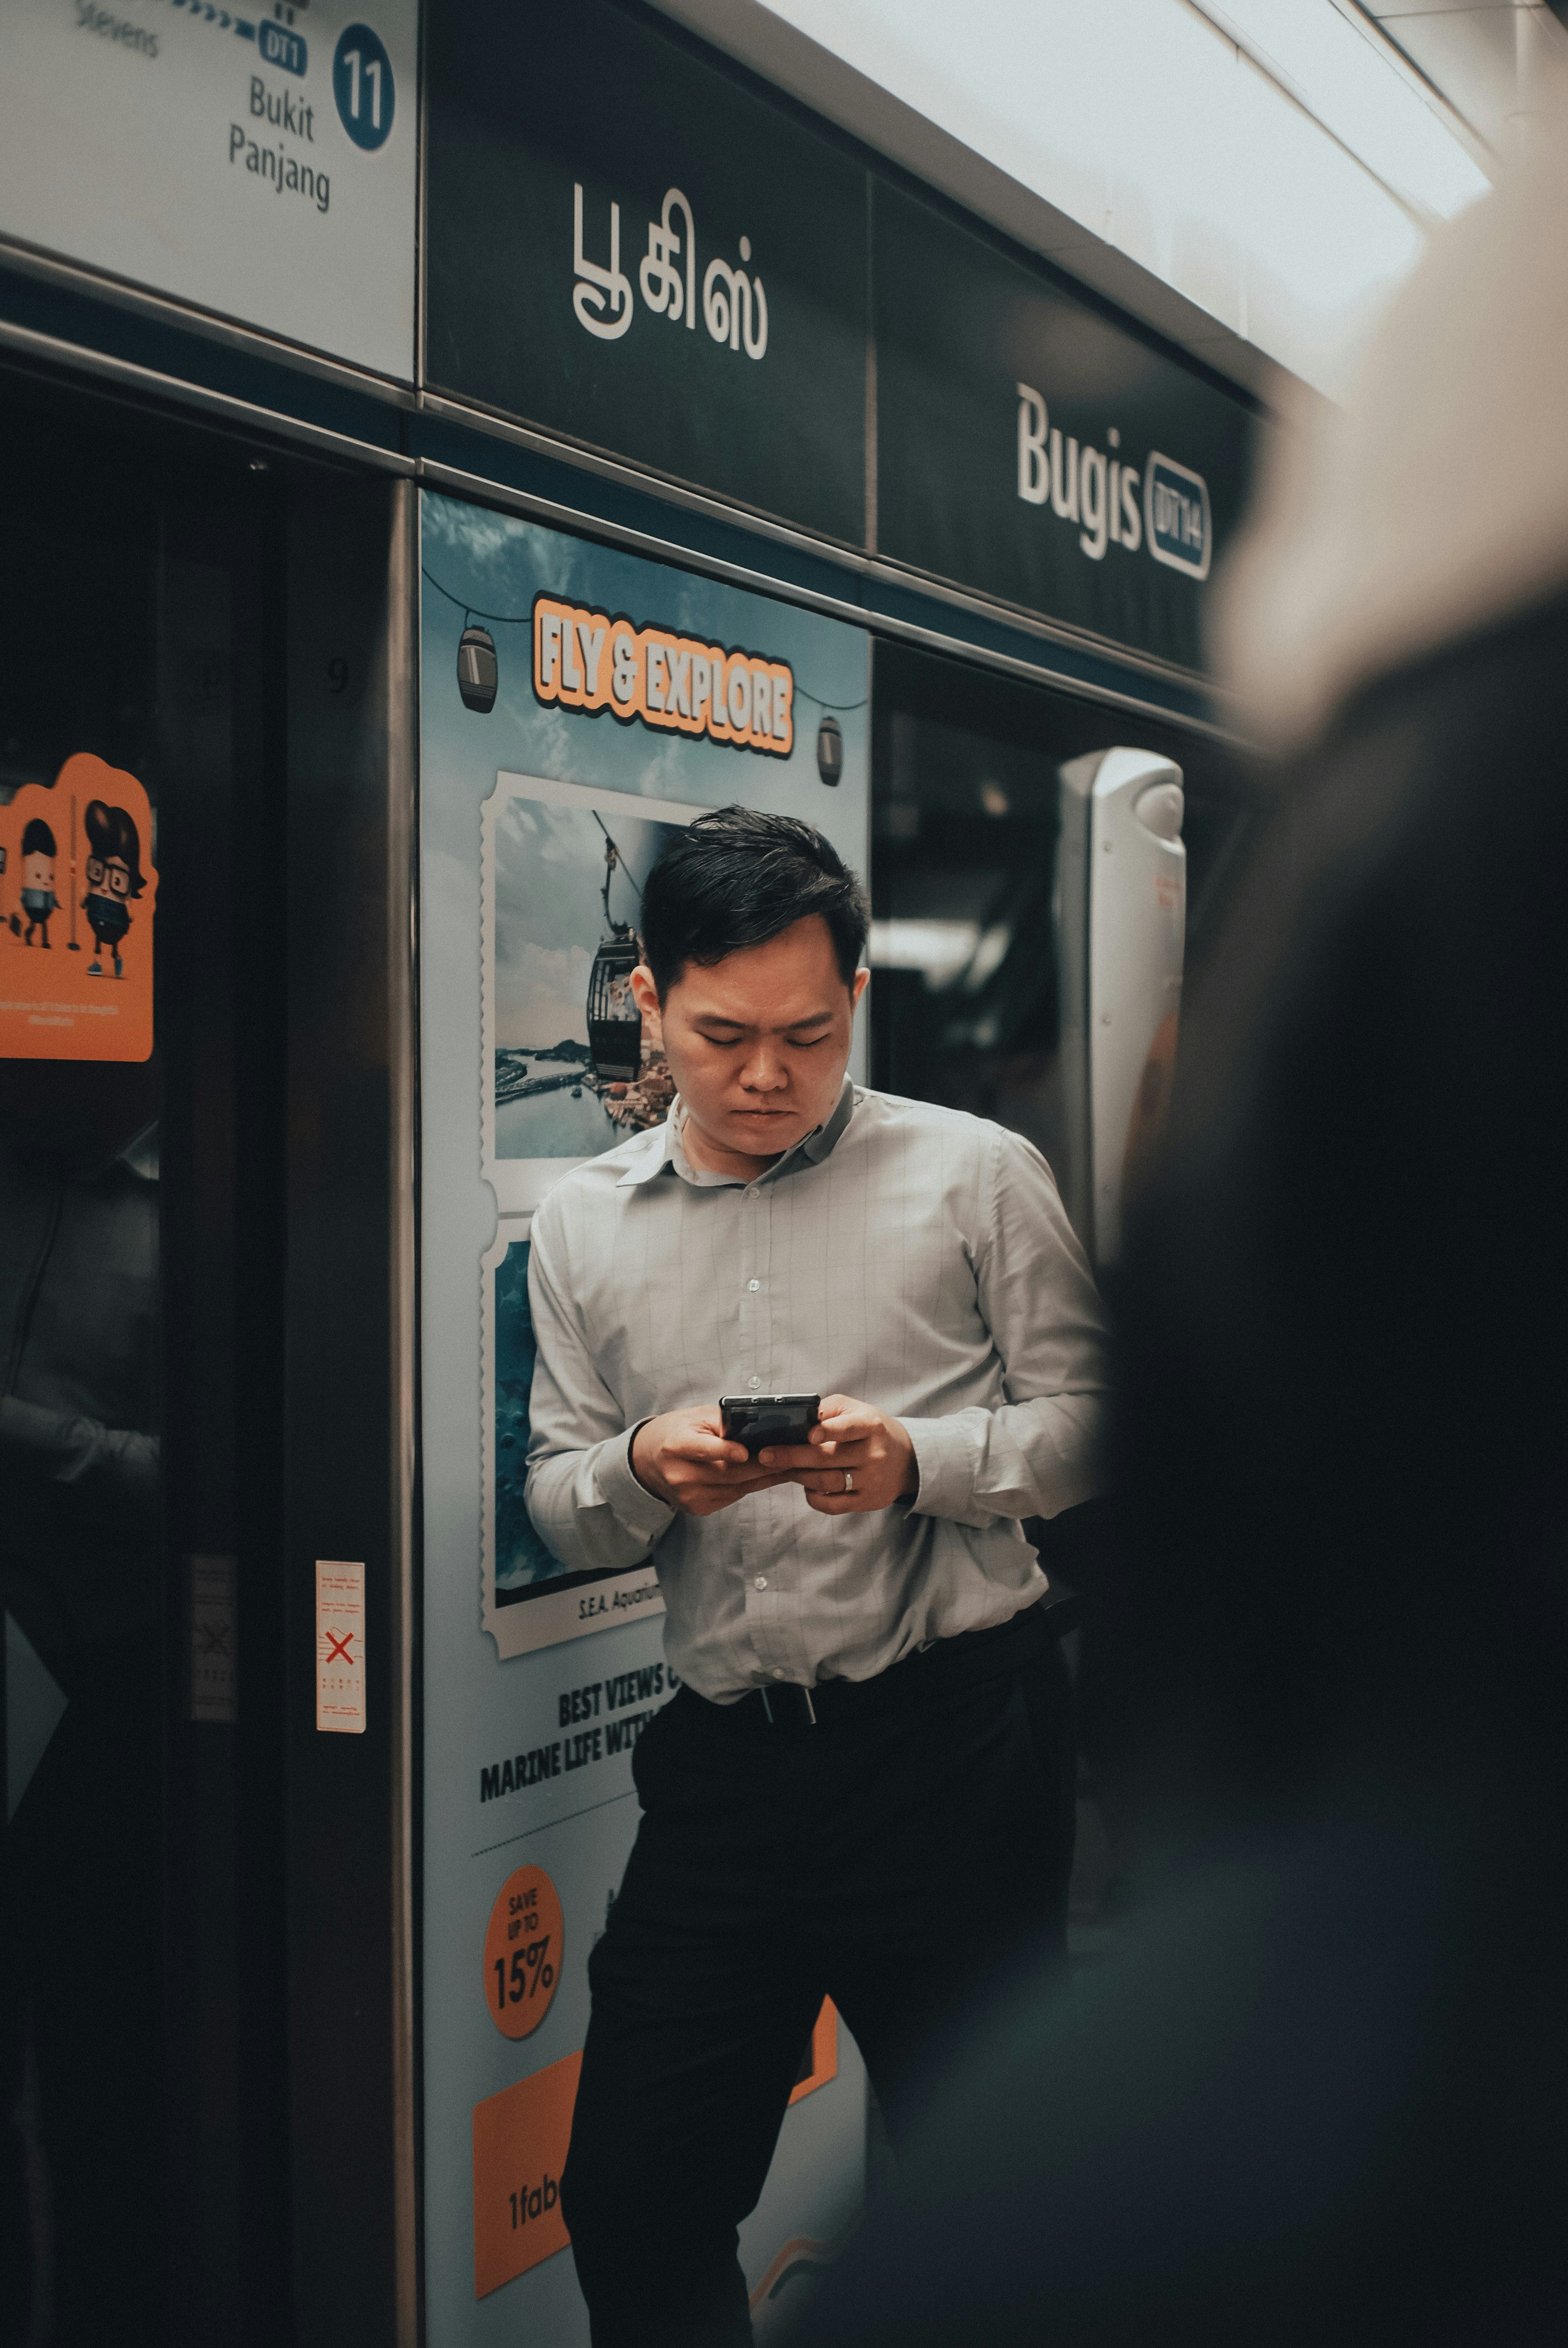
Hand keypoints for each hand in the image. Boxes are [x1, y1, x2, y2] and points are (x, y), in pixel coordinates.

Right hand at [631, 1407, 789, 1517]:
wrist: (648, 1460)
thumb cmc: (678, 1431)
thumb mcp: (696, 1417)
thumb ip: (724, 1422)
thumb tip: (760, 1428)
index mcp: (675, 1445)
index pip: (701, 1449)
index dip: (723, 1451)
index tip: (745, 1451)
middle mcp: (679, 1475)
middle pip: (727, 1473)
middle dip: (762, 1466)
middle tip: (790, 1457)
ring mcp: (687, 1496)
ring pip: (735, 1488)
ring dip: (763, 1478)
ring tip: (787, 1466)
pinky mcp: (697, 1508)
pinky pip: (732, 1497)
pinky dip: (750, 1486)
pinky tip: (766, 1476)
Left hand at [758, 1394, 917, 1513]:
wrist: (906, 1459)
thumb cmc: (871, 1430)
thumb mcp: (856, 1410)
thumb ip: (828, 1410)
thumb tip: (796, 1417)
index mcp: (870, 1426)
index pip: (849, 1428)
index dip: (829, 1431)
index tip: (809, 1434)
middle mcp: (872, 1454)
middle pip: (827, 1458)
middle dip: (792, 1457)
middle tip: (765, 1455)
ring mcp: (870, 1480)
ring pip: (826, 1482)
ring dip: (799, 1475)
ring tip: (783, 1467)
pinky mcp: (866, 1501)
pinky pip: (832, 1504)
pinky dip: (813, 1496)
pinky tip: (806, 1486)